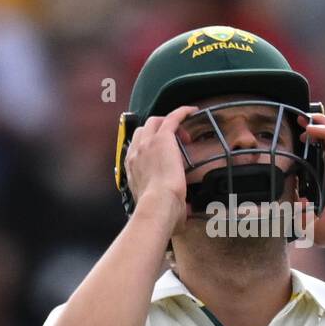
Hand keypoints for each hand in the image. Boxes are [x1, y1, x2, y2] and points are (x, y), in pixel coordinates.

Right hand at [124, 104, 195, 233]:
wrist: (157, 205)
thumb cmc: (157, 212)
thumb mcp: (157, 206)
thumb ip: (169, 206)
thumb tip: (185, 213)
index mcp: (131, 169)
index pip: (136, 149)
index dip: (149, 147)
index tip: (164, 155)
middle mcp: (135, 153)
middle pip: (142, 130)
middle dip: (157, 132)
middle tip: (177, 143)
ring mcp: (147, 144)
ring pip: (154, 121)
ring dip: (168, 124)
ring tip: (184, 134)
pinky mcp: (163, 138)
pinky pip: (172, 117)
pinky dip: (182, 112)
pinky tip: (192, 111)